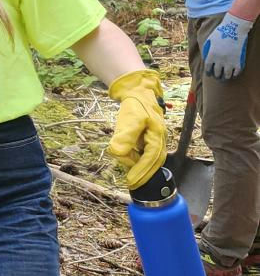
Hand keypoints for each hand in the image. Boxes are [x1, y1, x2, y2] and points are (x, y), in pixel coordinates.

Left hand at [106, 68, 165, 189]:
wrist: (138, 92)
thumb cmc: (136, 104)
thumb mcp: (130, 119)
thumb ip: (125, 136)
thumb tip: (117, 152)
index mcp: (157, 135)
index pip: (151, 158)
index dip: (142, 171)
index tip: (132, 181)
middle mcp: (158, 139)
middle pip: (152, 161)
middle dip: (143, 173)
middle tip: (132, 183)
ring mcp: (153, 139)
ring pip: (146, 157)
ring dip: (136, 164)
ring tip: (127, 167)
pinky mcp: (147, 138)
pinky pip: (142, 152)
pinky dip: (135, 157)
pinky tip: (127, 158)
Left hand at [203, 13, 251, 81]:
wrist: (234, 28)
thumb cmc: (221, 32)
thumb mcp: (210, 40)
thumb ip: (207, 49)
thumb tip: (204, 56)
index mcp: (211, 55)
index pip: (208, 68)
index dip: (208, 72)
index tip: (209, 73)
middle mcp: (220, 60)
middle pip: (217, 73)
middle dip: (217, 75)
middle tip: (218, 75)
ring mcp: (230, 61)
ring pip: (227, 75)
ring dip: (226, 76)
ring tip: (226, 76)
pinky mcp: (238, 61)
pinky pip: (236, 72)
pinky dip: (235, 74)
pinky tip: (234, 73)